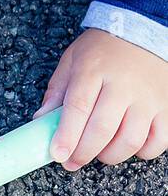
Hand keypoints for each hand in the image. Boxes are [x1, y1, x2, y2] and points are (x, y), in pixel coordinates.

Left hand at [35, 28, 167, 168]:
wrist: (144, 33)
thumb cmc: (103, 49)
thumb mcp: (72, 61)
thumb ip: (57, 91)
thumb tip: (40, 120)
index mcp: (94, 71)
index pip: (78, 107)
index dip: (66, 135)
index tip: (57, 154)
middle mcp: (124, 86)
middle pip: (103, 129)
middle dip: (83, 152)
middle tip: (72, 162)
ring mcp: (149, 98)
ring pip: (131, 140)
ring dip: (110, 155)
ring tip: (98, 153)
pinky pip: (159, 141)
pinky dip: (142, 152)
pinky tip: (128, 146)